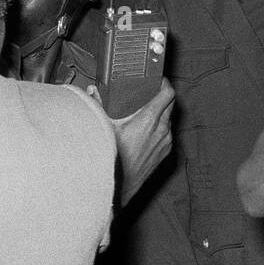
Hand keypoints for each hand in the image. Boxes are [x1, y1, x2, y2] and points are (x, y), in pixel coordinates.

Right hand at [108, 79, 175, 206]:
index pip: (167, 94)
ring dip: (161, 112)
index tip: (158, 79)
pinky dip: (160, 127)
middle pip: (171, 104)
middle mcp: (161, 130)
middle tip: (150, 92)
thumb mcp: (103, 127)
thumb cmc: (111, 156)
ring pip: (169, 119)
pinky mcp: (166, 151)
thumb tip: (93, 90)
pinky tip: (147, 130)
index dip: (164, 83)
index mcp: (149, 120)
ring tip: (146, 111)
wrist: (120, 185)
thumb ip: (98, 105)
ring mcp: (165, 142)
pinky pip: (167, 133)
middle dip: (163, 95)